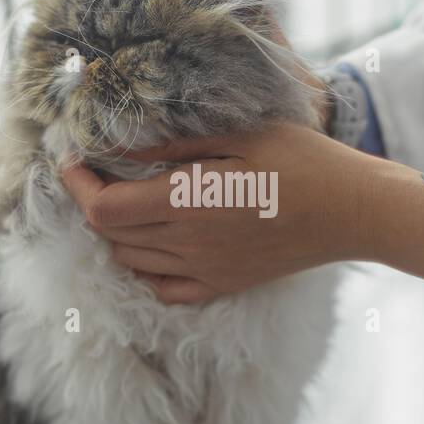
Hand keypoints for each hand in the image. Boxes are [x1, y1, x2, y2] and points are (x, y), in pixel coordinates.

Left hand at [61, 122, 423, 302]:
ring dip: (114, 231)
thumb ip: (174, 145)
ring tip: (122, 196)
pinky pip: (163, 288)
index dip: (77, 184)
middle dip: (90, 201)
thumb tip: (118, 144)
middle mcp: (189, 245)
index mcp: (189, 205)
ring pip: (130, 261)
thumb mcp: (239, 135)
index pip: (103, 209)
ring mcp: (206, 271)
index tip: (71, 157)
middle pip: (110, 235)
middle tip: (92, 169)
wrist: (353, 212)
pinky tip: (154, 238)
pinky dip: (144, 266)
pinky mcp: (223, 284)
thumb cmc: (302, 161)